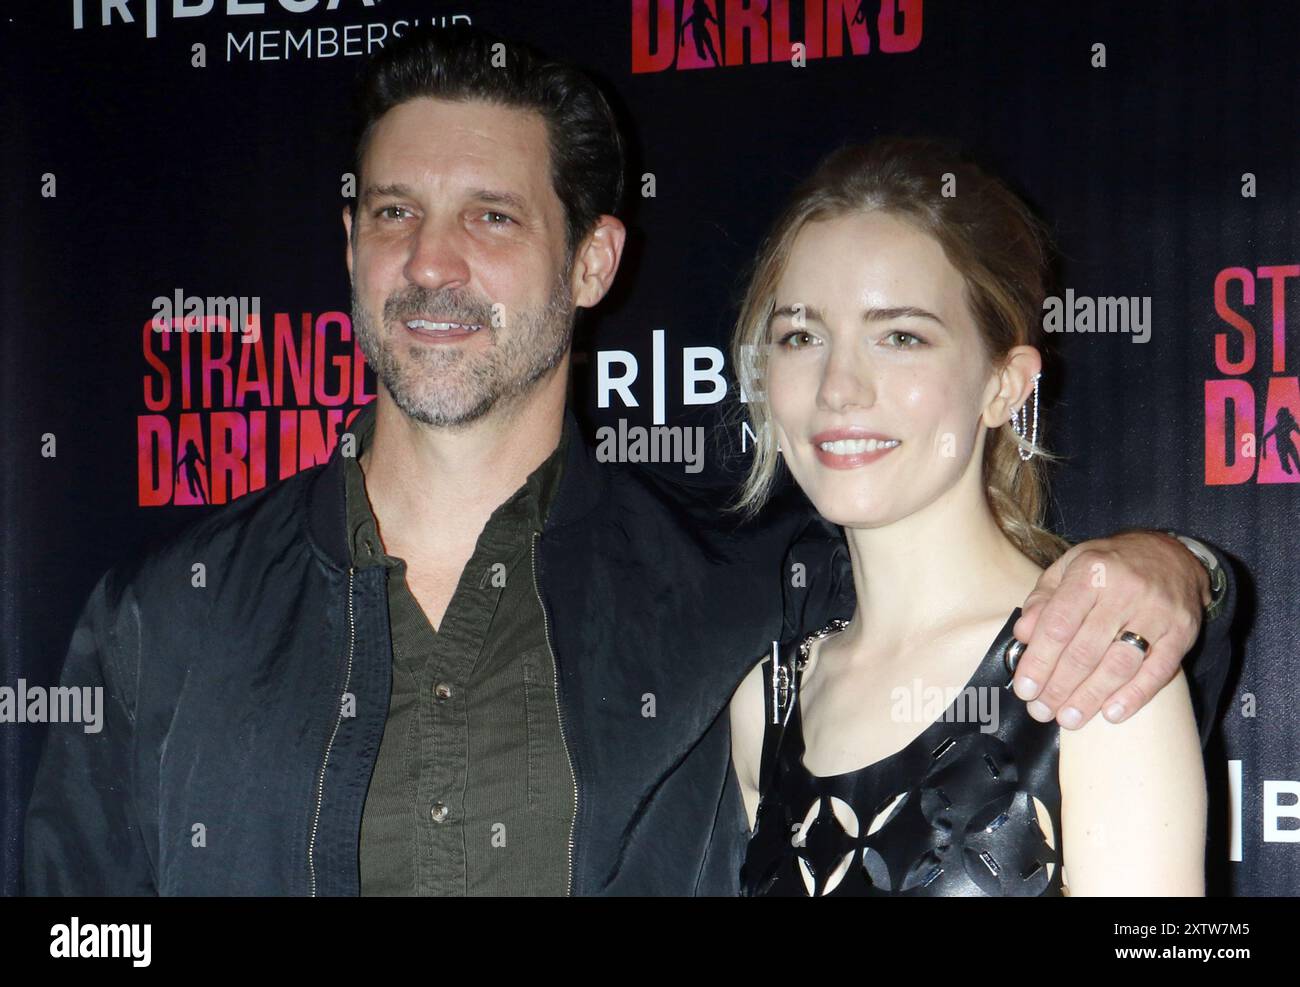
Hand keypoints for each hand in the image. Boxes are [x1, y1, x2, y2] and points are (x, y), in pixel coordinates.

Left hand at [1011, 530, 1209, 728]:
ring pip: (1120, 664)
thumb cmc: (1109, 567)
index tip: (1025, 688)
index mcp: (1091, 572)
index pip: (1059, 624)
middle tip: (1041, 712)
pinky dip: (1135, 696)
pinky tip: (1112, 714)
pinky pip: (1159, 670)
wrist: (1172, 555)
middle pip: (1086, 650)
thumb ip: (1043, 600)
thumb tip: (1023, 634)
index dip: (1039, 660)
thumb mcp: (1069, 568)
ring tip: (1069, 719)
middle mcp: (1125, 591)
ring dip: (1091, 697)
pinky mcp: (1182, 632)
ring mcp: (1157, 612)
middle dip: (1059, 686)